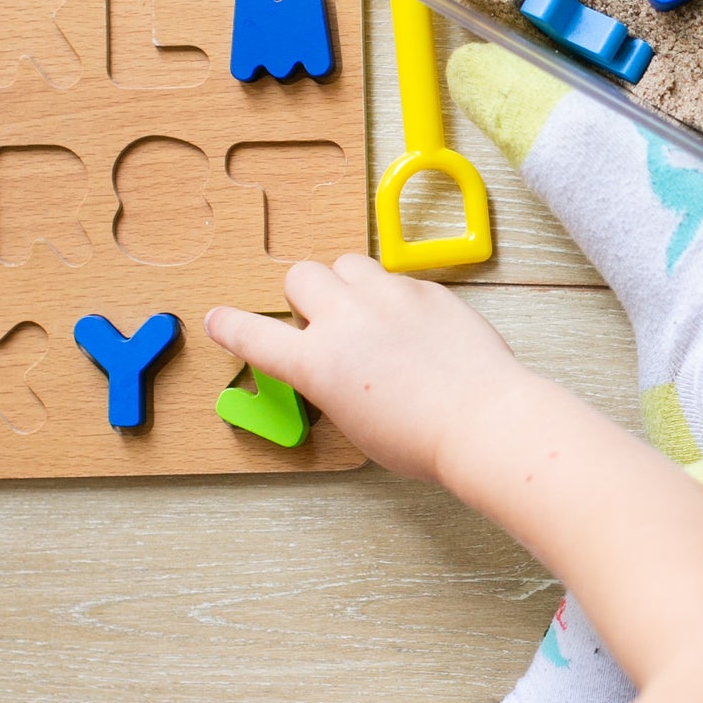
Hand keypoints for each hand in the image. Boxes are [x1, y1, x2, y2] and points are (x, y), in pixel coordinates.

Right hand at [205, 254, 519, 479]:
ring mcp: (386, 296)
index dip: (232, 326)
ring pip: (346, 263)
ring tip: (369, 314)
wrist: (482, 418)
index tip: (220, 320)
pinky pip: (394, 278)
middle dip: (305, 296)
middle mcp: (344, 319)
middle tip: (324, 321)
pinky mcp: (424, 289)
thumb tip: (339, 363)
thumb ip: (333, 381)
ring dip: (346, 284)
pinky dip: (393, 297)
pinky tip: (416, 327)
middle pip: (301, 275)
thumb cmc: (420, 438)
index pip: (254, 335)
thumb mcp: (355, 423)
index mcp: (316, 363)